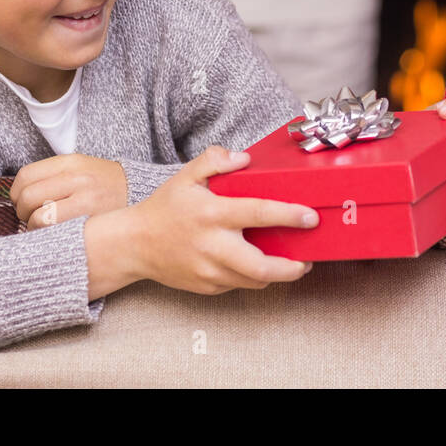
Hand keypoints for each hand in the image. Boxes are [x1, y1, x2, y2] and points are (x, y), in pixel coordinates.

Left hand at [11, 153, 127, 228]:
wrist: (139, 195)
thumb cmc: (103, 185)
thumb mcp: (81, 168)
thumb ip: (52, 176)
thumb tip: (18, 196)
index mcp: (70, 162)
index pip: (25, 176)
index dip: (16, 194)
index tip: (21, 203)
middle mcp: (77, 177)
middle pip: (27, 197)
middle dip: (23, 212)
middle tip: (31, 219)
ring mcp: (85, 199)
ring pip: (39, 217)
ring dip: (34, 228)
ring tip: (44, 230)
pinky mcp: (91, 220)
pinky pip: (55, 231)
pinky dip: (48, 237)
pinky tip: (55, 237)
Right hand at [122, 145, 317, 294]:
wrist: (134, 245)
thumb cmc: (164, 208)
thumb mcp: (186, 176)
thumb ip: (214, 160)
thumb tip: (244, 158)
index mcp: (212, 214)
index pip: (258, 213)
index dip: (289, 215)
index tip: (310, 217)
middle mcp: (212, 246)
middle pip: (261, 266)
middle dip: (291, 267)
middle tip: (308, 259)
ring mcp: (209, 271)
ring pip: (253, 281)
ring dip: (276, 274)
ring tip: (291, 263)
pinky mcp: (207, 287)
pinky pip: (238, 285)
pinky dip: (253, 277)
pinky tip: (259, 264)